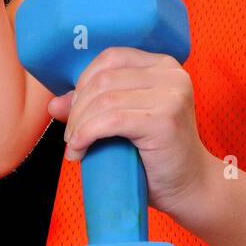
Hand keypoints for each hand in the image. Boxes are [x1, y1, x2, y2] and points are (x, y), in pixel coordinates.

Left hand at [47, 46, 211, 217]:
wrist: (191, 188)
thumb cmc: (157, 157)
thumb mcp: (124, 124)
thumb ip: (93, 108)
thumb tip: (53, 104)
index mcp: (163, 65)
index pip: (111, 58)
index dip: (84, 83)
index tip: (75, 112)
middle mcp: (171, 73)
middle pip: (103, 78)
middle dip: (77, 108)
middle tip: (72, 136)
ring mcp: (170, 95)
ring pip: (104, 99)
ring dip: (79, 125)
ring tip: (76, 146)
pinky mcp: (164, 119)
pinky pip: (111, 120)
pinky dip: (86, 135)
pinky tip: (80, 152)